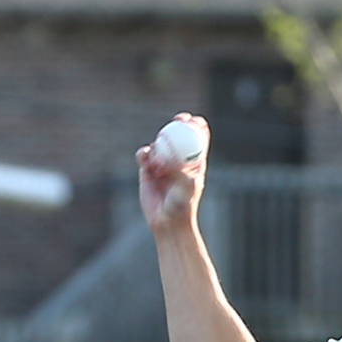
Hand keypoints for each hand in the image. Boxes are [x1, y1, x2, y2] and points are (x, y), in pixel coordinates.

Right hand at [137, 113, 209, 232]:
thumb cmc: (182, 206)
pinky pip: (144, 155)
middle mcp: (178, 160)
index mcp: (194, 162)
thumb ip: (180, 170)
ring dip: (159, 144)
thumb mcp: (186, 186)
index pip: (198, 138)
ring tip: (159, 163)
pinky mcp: (147, 170)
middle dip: (179, 123)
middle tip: (179, 119)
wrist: (167, 222)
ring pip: (159, 143)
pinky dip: (144, 154)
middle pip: (178, 134)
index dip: (197, 126)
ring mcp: (162, 163)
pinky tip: (146, 160)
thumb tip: (172, 155)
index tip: (193, 121)